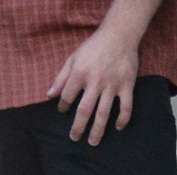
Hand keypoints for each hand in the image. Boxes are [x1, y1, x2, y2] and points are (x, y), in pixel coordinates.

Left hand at [48, 27, 138, 145]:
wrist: (120, 34)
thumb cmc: (94, 46)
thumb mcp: (73, 57)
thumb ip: (61, 77)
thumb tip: (49, 95)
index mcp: (80, 73)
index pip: (67, 96)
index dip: (62, 106)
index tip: (62, 111)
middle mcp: (95, 81)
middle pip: (84, 110)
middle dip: (78, 127)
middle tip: (74, 138)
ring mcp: (112, 85)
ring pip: (104, 113)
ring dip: (98, 130)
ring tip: (92, 142)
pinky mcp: (127, 85)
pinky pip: (126, 106)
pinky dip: (123, 119)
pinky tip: (118, 127)